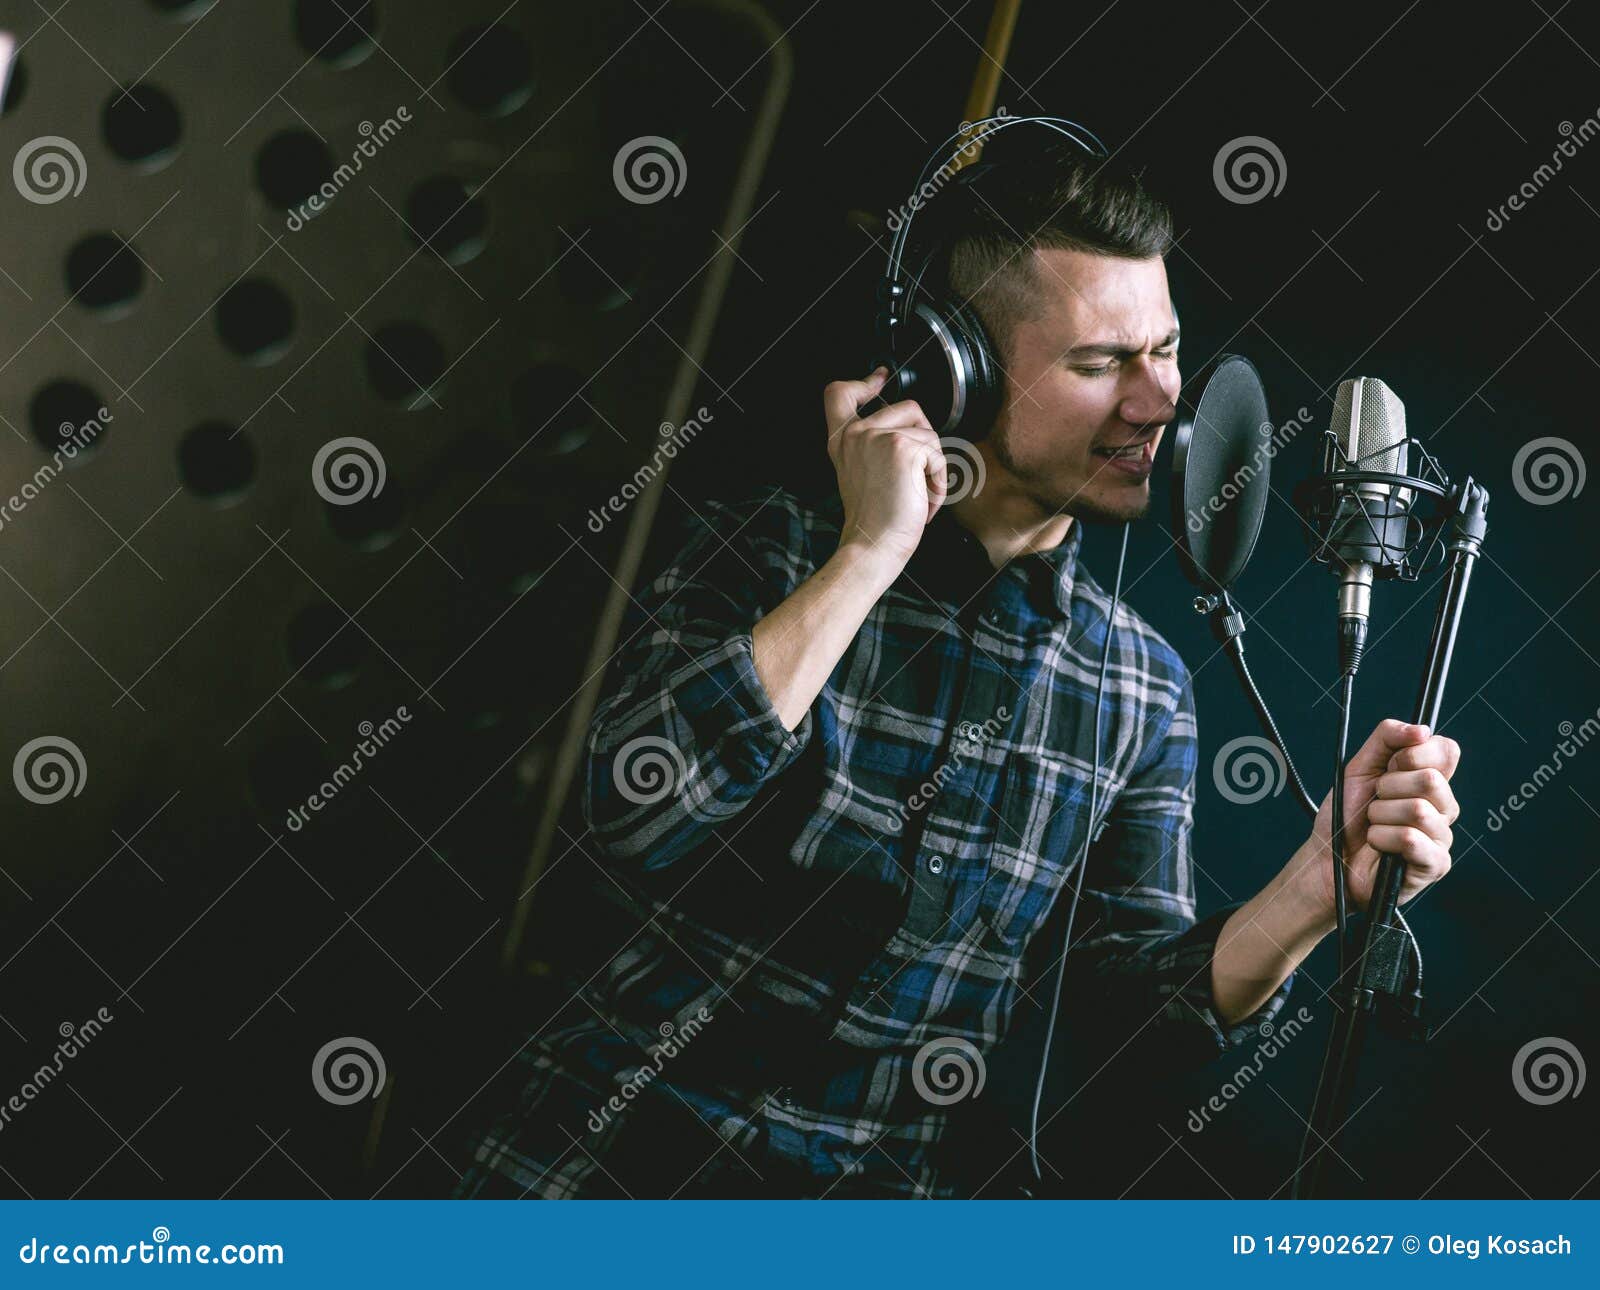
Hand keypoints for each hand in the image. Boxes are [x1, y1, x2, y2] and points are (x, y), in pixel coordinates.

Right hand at [823, 367, 947, 570]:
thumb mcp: (861, 473)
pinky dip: (939, 480)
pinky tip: (923, 498)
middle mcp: (855, 433)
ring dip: (933, 466)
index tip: (880, 378)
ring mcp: (877, 436)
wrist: (873, 544)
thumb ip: (871, 445)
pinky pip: (937, 453)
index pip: (840, 393)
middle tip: (915, 478)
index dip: (864, 382)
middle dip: (923, 441)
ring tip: (917, 493)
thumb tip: (907, 426)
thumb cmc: (874, 519)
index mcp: (842, 440)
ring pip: (927, 432)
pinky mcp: (902, 446)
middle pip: (907, 408)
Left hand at [1289, 718, 1461, 922]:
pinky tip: (1378, 845)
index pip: (1447, 751)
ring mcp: (1441, 836)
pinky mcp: (1435, 864)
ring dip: (1380, 816)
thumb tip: (1422, 729)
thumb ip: (1387, 738)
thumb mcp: (1358, 767)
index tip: (1392, 764)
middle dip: (1387, 788)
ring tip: (1373, 825)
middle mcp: (1442, 807)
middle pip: (1431, 780)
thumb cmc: (1346, 815)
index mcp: (1429, 781)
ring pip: (1417, 810)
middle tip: (1374, 802)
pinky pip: (1411, 839)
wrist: (1327, 858)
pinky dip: (1382, 838)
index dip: (1416, 753)